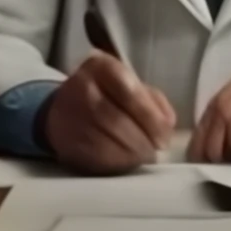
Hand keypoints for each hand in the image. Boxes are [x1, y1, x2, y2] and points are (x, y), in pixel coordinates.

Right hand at [43, 52, 175, 173]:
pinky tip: (126, 162)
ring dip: (130, 155)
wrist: (63, 107)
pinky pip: (93, 156)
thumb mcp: (130, 83)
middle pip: (116, 120)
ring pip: (104, 141)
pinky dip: (114, 163)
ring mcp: (68, 115)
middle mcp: (81, 87)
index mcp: (102, 67)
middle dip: (142, 140)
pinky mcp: (64, 140)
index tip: (164, 136)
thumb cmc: (107, 93)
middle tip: (156, 151)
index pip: (130, 94)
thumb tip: (167, 124)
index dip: (150, 118)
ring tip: (143, 157)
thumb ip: (153, 100)